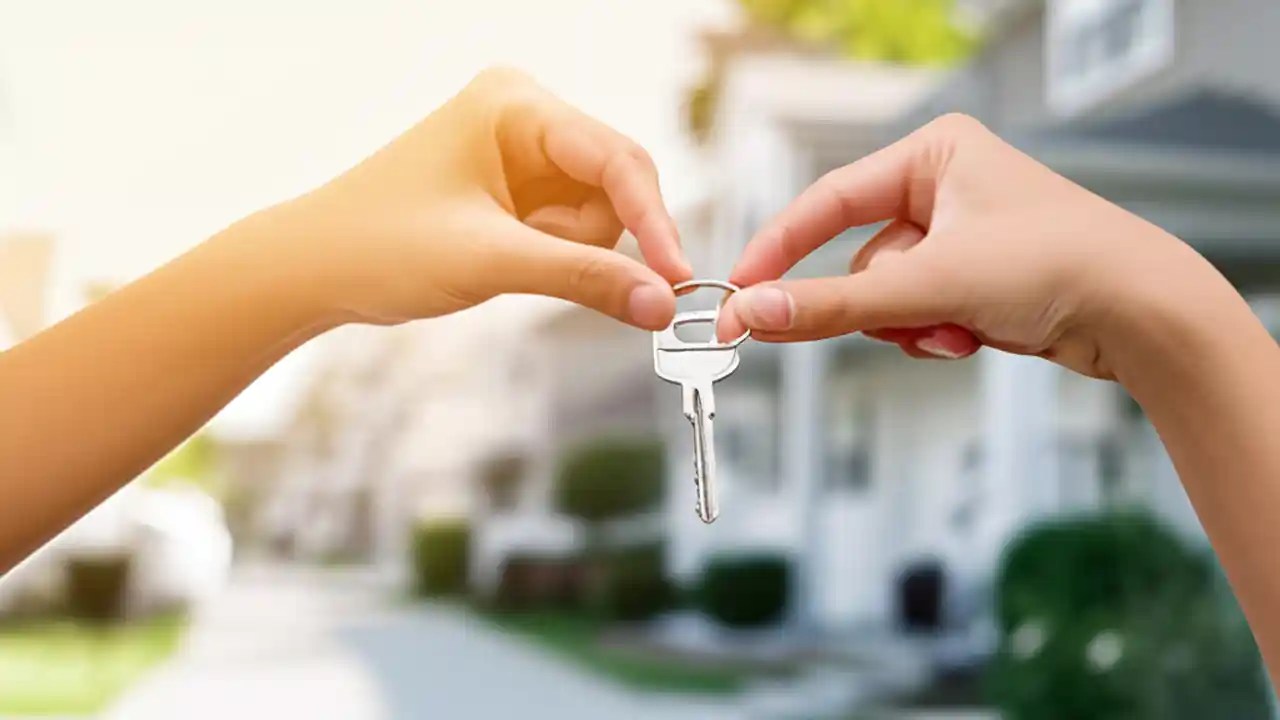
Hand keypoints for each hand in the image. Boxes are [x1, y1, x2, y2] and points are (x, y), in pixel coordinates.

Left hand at [269, 67, 690, 329]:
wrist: (314, 269)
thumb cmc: (381, 245)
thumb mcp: (491, 261)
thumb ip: (584, 279)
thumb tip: (663, 306)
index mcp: (515, 103)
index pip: (617, 159)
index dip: (653, 221)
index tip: (677, 280)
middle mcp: (525, 116)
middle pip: (616, 186)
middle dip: (592, 240)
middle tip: (546, 269)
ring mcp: (523, 154)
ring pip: (598, 215)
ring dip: (566, 252)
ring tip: (500, 257)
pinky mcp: (518, 191)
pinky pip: (572, 230)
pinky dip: (555, 257)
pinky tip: (504, 259)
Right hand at [717, 113, 1204, 378]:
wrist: (1144, 314)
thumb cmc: (1060, 263)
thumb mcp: (931, 283)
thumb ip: (834, 305)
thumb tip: (755, 315)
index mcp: (933, 153)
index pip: (827, 201)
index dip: (778, 249)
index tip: (739, 294)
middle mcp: (943, 186)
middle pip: (859, 261)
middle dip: (884, 305)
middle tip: (911, 323)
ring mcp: (958, 236)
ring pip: (886, 296)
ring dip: (911, 326)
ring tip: (960, 330)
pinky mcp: (973, 278)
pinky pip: (915, 313)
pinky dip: (932, 335)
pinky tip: (974, 337)